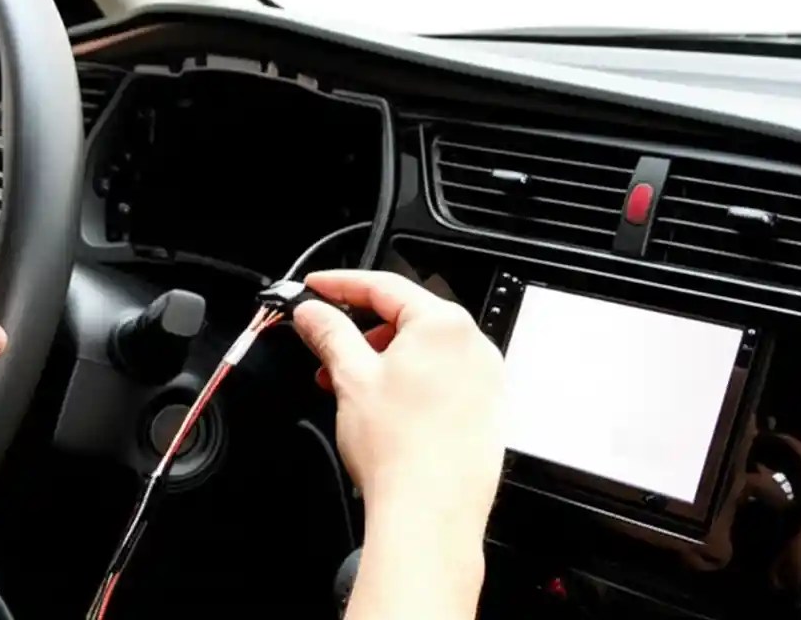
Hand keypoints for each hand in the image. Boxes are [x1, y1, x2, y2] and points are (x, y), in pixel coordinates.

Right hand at [293, 270, 504, 619]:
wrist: (430, 515)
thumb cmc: (400, 450)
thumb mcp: (351, 378)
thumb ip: (329, 333)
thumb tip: (314, 312)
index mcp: (444, 324)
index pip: (385, 286)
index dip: (341, 285)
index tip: (315, 289)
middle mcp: (474, 346)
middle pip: (407, 320)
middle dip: (360, 332)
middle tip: (324, 347)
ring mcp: (486, 381)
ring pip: (423, 354)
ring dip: (381, 362)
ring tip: (347, 388)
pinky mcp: (487, 413)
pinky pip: (442, 383)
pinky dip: (408, 386)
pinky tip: (381, 411)